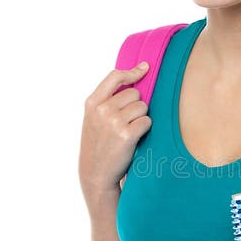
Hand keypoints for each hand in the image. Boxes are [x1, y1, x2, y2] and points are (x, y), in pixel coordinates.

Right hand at [78, 62, 150, 205]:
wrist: (96, 173)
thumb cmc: (98, 144)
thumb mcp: (93, 119)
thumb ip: (107, 100)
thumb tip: (133, 81)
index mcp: (93, 103)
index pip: (114, 77)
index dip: (132, 71)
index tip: (145, 68)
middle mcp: (102, 109)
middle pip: (135, 93)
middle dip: (136, 106)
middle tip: (126, 123)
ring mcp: (114, 121)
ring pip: (143, 107)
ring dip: (141, 118)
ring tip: (128, 131)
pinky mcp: (127, 134)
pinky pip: (147, 121)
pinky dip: (145, 129)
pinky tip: (134, 139)